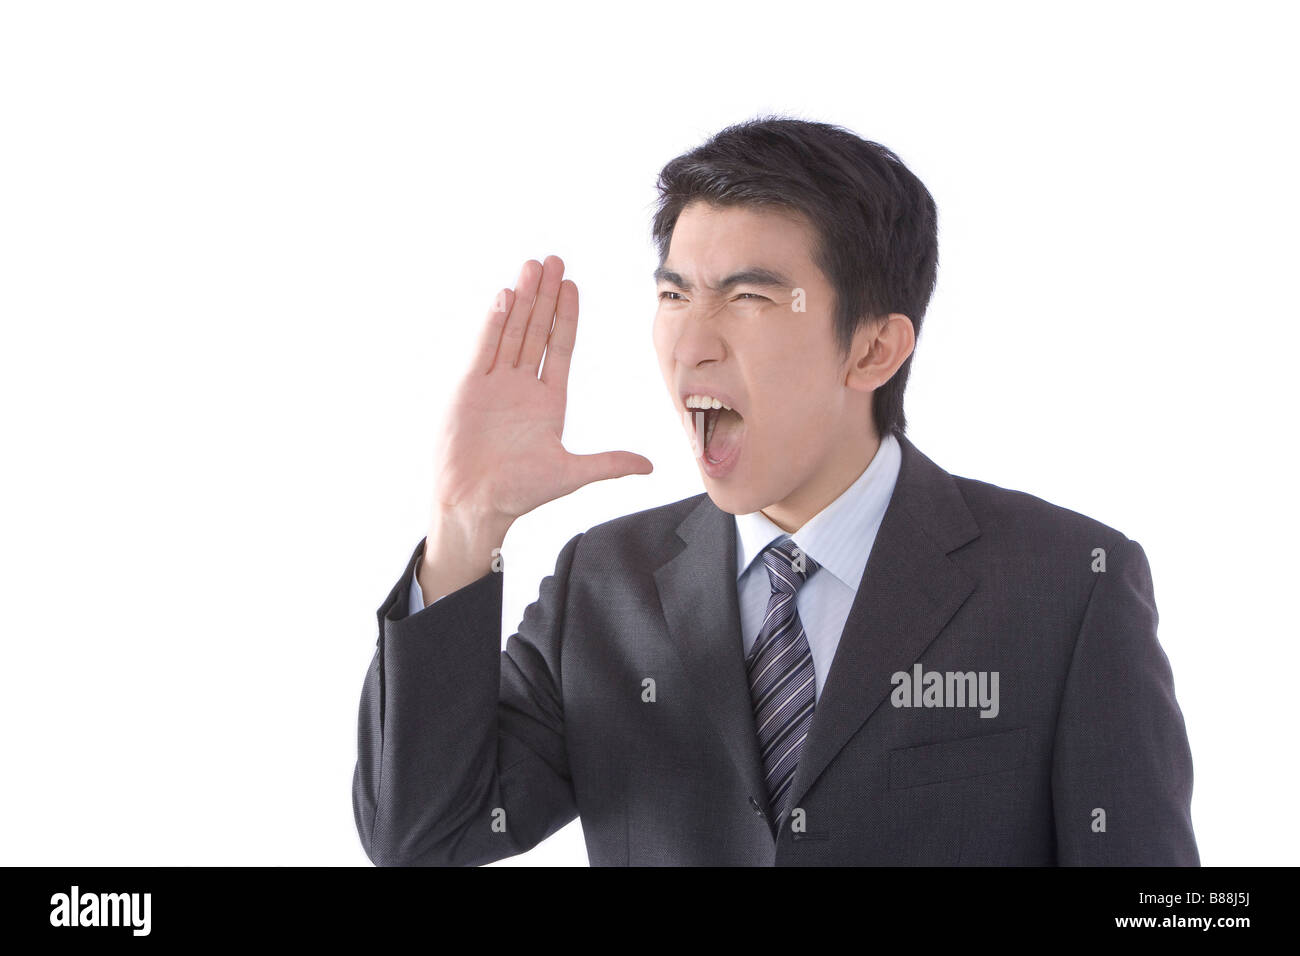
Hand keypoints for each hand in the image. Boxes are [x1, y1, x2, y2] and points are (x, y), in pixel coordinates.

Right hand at [428, 255, 653, 529]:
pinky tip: (505, 297)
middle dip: (545, 296)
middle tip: (554, 261)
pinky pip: (484, 349)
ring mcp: (494, 384)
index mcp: (548, 401)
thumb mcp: (570, 473)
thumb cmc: (519, 493)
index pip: (560, 347)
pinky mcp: (469, 388)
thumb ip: (609, 463)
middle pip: (536, 331)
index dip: (566, 316)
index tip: (572, 285)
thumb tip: (650, 465)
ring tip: (531, 267)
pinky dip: (494, 323)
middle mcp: (522, 386)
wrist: (474, 505)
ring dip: (521, 300)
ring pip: (510, 332)